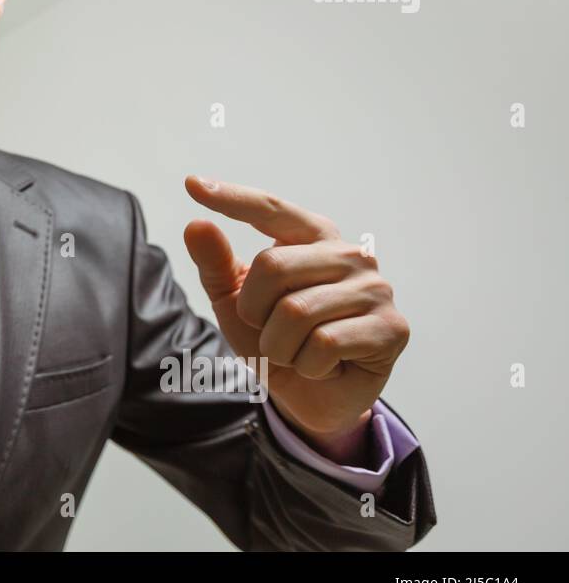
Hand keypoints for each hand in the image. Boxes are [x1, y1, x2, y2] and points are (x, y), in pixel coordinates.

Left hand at [181, 176, 409, 449]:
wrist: (314, 399)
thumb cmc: (278, 341)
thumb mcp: (235, 304)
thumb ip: (215, 265)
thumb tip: (196, 225)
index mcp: (312, 237)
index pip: (269, 209)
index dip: (232, 197)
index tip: (192, 183)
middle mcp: (349, 254)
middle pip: (273, 266)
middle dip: (255, 312)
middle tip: (271, 331)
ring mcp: (375, 289)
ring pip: (296, 312)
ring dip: (280, 346)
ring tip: (298, 351)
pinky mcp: (392, 327)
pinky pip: (323, 344)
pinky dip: (308, 365)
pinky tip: (324, 366)